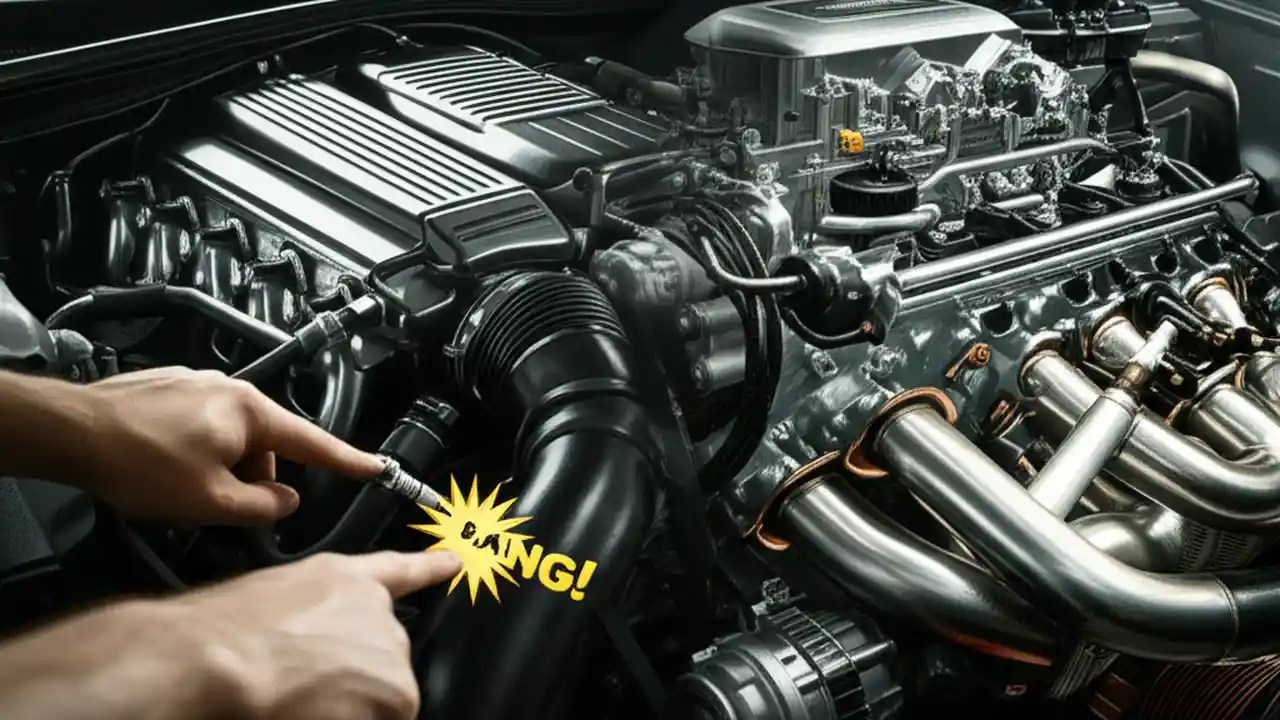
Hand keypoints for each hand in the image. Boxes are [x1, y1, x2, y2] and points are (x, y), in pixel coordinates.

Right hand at [0, 550, 462, 719]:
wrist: (213, 664)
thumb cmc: (219, 636)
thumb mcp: (269, 600)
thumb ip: (309, 613)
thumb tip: (306, 640)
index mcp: (342, 580)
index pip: (399, 570)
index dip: (431, 567)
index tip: (454, 562)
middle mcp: (378, 611)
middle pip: (384, 654)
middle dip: (355, 676)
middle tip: (304, 688)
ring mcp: (392, 651)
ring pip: (384, 695)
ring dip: (354, 707)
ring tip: (299, 702)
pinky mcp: (397, 694)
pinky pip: (384, 718)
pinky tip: (315, 713)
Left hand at [73, 367, 383, 525]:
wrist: (71, 432)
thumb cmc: (139, 463)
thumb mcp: (211, 503)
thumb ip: (262, 506)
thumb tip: (285, 502)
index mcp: (251, 413)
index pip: (313, 442)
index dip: (347, 460)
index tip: (375, 467)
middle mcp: (230, 389)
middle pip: (264, 446)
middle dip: (251, 478)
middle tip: (217, 505)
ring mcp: (197, 384)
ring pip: (230, 438)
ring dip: (219, 467)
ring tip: (179, 488)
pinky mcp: (169, 389)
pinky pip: (201, 427)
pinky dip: (193, 452)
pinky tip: (161, 468)